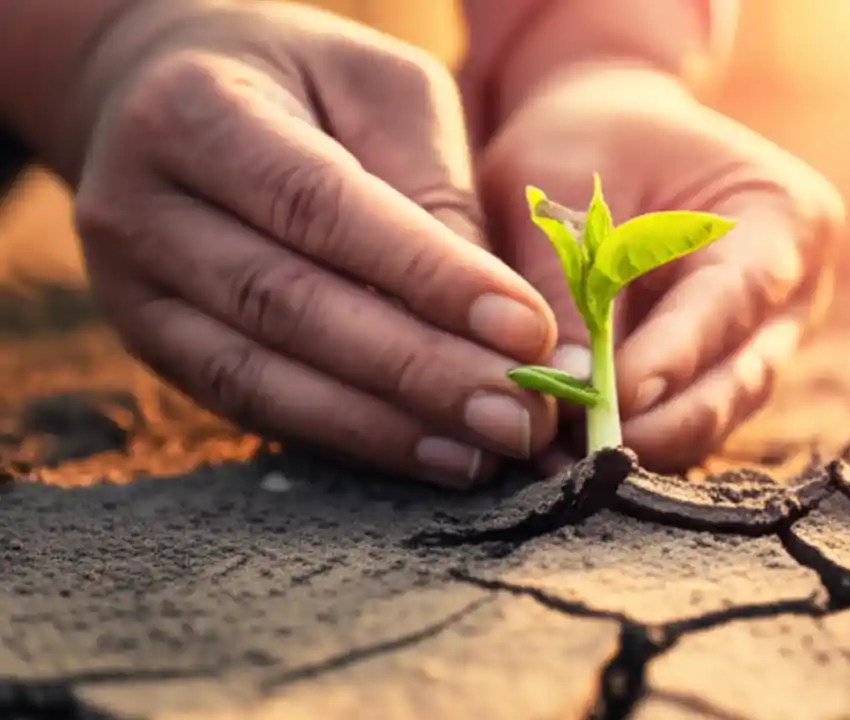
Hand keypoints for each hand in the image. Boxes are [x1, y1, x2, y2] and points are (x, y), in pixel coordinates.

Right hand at [71, 2, 559, 485]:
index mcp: (198, 108)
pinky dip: (347, 437)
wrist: (171, 93)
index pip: (321, 206)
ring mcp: (131, 285)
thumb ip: (435, 193)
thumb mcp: (382, 92)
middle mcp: (141, 203)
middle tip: (520, 415)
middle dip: (420, 370)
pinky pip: (251, 407)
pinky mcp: (153, 344)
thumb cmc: (307, 85)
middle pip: (289, 305)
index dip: (426, 276)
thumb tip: (513, 325)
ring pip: (262, 376)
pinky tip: (429, 452)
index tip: (525, 330)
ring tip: (486, 448)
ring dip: (386, 425)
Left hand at [482, 65, 843, 471]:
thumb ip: (568, 286)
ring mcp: (770, 342)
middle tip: (584, 453)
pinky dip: (640, 440)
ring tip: (567, 460)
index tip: (615, 400)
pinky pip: (690, 422)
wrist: (604, 141)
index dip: (676, 355)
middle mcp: (795, 292)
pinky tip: (577, 458)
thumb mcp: (560, 192)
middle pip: (742, 377)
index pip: (732, 297)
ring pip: (717, 414)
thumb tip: (570, 395)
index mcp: (784, 216)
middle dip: (665, 421)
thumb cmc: (584, 147)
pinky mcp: (729, 377)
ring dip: (647, 442)